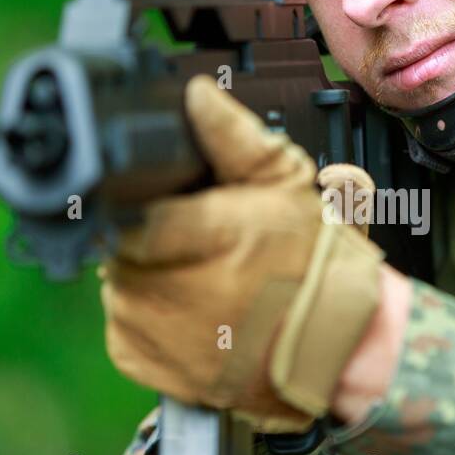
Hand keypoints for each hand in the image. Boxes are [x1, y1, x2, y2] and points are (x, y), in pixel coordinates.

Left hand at [99, 75, 385, 432]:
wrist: (335, 348)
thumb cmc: (315, 270)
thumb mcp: (286, 185)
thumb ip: (234, 137)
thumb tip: (197, 96)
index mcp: (193, 234)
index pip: (127, 201)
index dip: (154, 202)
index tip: (182, 208)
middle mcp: (159, 285)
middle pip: (120, 239)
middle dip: (155, 237)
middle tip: (204, 245)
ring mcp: (144, 326)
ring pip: (120, 279)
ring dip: (151, 274)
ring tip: (204, 279)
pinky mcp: (138, 358)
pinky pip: (125, 322)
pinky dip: (151, 315)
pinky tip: (194, 311)